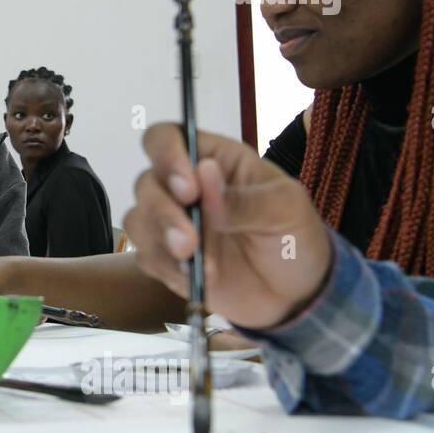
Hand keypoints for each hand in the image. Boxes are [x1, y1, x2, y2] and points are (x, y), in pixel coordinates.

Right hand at [123, 123, 332, 328]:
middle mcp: (184, 188)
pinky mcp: (167, 259)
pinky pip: (146, 257)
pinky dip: (166, 268)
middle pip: (145, 183)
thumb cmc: (294, 237)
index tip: (188, 188)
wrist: (296, 294)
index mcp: (213, 161)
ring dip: (160, 241)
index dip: (166, 155)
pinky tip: (196, 278)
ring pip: (137, 219)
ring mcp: (172, 224)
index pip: (167, 138)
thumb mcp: (286, 210)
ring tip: (194, 262)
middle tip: (189, 241)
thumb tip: (205, 174)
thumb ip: (246, 198)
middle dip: (162, 212)